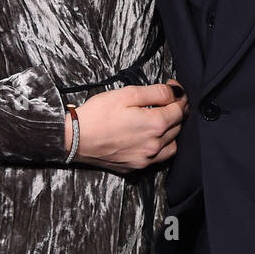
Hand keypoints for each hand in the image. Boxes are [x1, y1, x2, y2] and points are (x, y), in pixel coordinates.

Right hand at [67, 80, 187, 171]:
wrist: (74, 138)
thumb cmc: (98, 113)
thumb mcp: (127, 94)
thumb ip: (156, 92)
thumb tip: (176, 92)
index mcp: (155, 125)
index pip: (180, 109)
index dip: (180, 95)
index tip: (173, 86)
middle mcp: (155, 145)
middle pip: (178, 126)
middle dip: (177, 111)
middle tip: (168, 99)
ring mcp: (145, 159)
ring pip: (172, 144)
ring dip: (172, 131)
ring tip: (161, 119)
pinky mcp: (135, 167)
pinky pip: (158, 158)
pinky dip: (161, 147)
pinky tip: (151, 138)